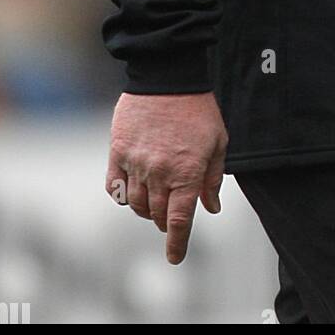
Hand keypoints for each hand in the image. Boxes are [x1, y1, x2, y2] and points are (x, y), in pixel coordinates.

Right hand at [105, 91, 228, 263]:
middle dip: (165, 222)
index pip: (179, 220)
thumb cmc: (199, 110)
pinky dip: (123, 196)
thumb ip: (213, 178)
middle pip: (157, 214)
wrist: (168, 77)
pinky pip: (115, 187)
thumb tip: (211, 207)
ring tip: (155, 201)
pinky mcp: (118, 152)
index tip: (175, 258)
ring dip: (146, 210)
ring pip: (137, 204)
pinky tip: (132, 191)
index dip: (177, 243)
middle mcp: (159, 173)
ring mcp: (136, 164)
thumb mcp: (218, 142)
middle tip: (170, 217)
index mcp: (186, 173)